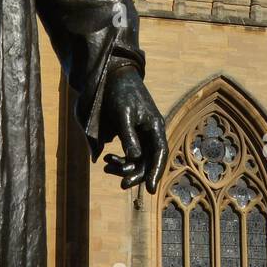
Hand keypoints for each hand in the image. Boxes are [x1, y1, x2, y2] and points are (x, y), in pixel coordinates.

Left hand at [98, 66, 166, 193]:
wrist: (111, 77)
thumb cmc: (119, 93)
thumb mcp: (123, 114)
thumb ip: (129, 136)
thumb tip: (134, 158)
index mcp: (155, 125)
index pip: (160, 153)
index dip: (156, 172)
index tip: (149, 190)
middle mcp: (151, 132)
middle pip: (148, 160)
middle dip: (135, 173)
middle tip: (121, 183)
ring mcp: (142, 133)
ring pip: (138, 159)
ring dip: (124, 166)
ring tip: (106, 165)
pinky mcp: (131, 134)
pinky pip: (129, 153)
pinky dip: (119, 158)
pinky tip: (106, 158)